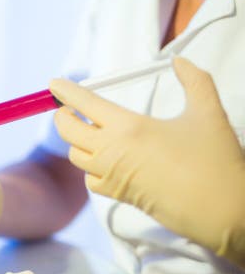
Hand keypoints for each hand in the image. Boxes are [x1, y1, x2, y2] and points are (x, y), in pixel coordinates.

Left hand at [49, 57, 244, 266]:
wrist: (220, 212)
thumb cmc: (215, 162)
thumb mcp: (208, 114)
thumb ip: (195, 81)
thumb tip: (180, 60)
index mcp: (129, 127)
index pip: (85, 104)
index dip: (66, 91)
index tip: (54, 83)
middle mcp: (112, 151)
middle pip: (68, 130)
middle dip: (62, 116)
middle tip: (69, 108)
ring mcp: (111, 176)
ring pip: (75, 155)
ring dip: (76, 141)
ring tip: (88, 131)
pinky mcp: (117, 196)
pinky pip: (89, 179)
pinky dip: (89, 167)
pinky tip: (103, 161)